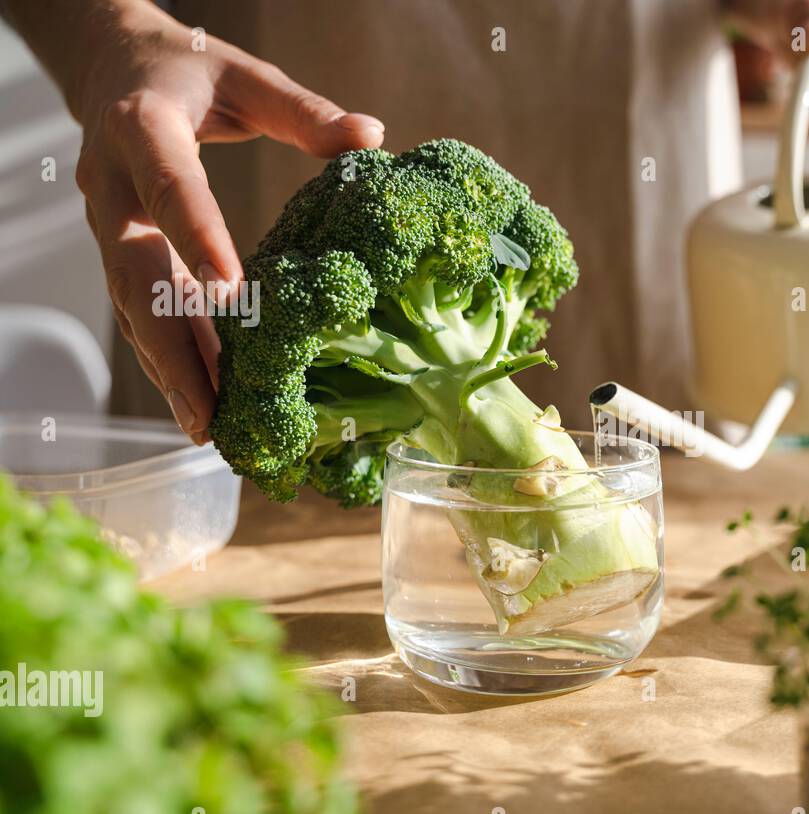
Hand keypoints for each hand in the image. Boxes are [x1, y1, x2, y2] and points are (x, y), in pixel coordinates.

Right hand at [6, 0, 383, 441]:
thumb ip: (304, 110)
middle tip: (210, 407)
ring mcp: (109, 225)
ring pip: (134, 307)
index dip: (197, 236)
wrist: (113, 66)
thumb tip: (373, 135)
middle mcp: (113, 187)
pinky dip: (170, 356)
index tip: (232, 290)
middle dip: (173, 345)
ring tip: (208, 426)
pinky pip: (141, 311)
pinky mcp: (121, 252)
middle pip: (137, 274)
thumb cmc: (189, 70)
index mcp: (142, 129)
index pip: (170, 187)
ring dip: (170, 368)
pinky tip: (202, 399)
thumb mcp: (246, 76)